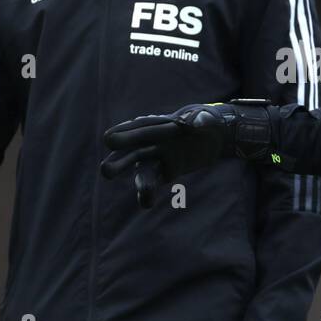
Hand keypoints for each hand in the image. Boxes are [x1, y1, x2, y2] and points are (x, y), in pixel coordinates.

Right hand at [101, 101, 272, 207]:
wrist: (214, 135)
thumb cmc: (207, 121)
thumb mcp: (207, 118)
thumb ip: (200, 120)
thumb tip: (195, 124)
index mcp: (159, 124)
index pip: (140, 128)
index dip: (125, 133)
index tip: (108, 139)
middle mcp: (152, 141)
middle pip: (133, 151)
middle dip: (120, 161)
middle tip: (105, 171)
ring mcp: (156, 156)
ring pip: (143, 169)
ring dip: (140, 181)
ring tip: (142, 193)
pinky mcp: (165, 171)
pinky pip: (154, 182)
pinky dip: (148, 192)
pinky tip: (146, 203)